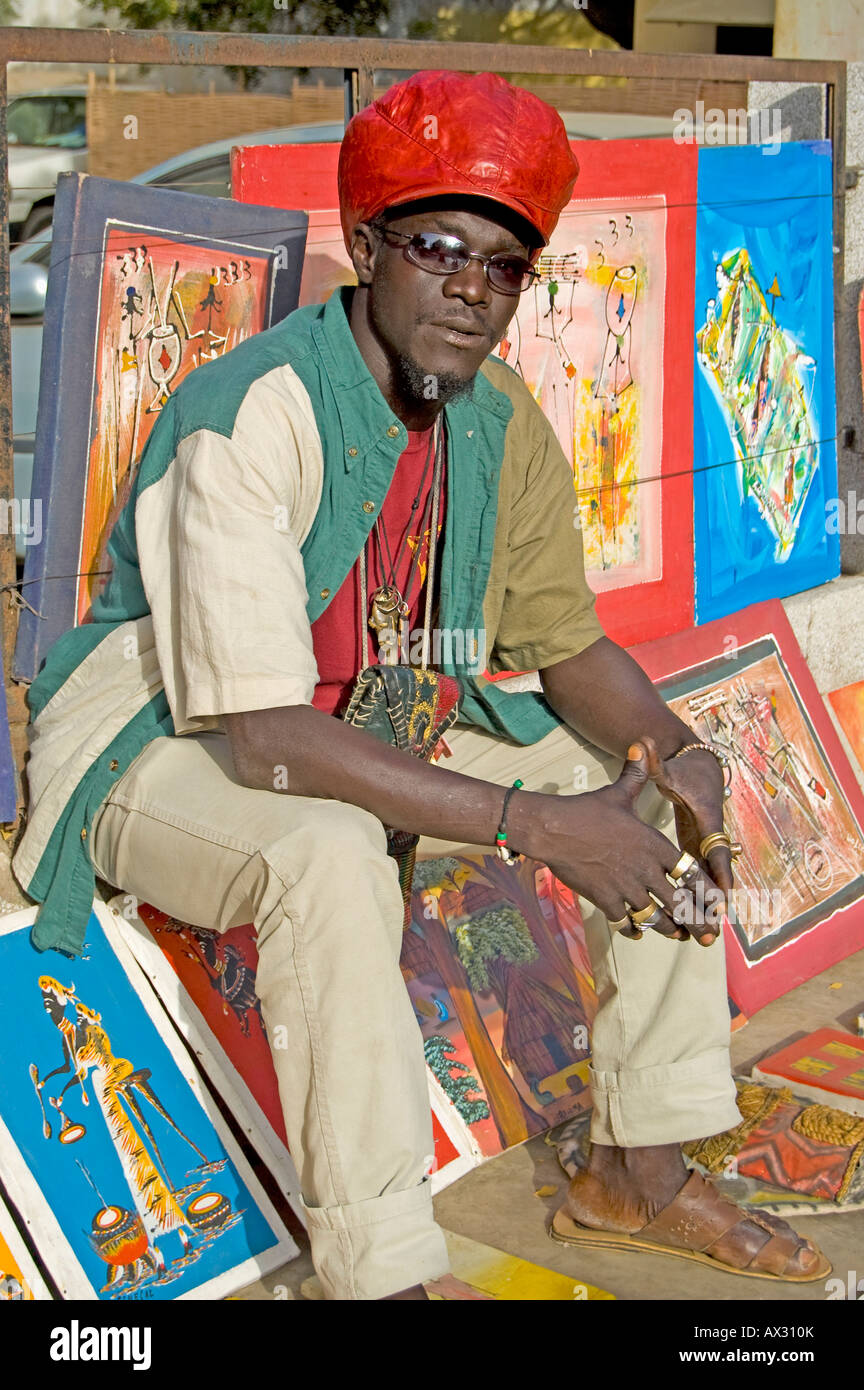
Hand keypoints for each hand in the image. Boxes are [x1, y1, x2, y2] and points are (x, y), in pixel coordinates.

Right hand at [514, 743, 724, 945]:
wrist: (552, 829)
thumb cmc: (586, 810)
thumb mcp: (617, 792)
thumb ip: (636, 774)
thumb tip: (642, 744)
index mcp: (653, 845)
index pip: (691, 873)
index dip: (706, 892)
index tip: (717, 904)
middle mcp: (644, 869)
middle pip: (679, 902)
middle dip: (696, 921)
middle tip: (707, 934)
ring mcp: (625, 887)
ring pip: (656, 917)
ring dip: (670, 929)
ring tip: (680, 935)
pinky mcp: (604, 899)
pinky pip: (626, 921)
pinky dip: (634, 929)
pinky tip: (639, 932)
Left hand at [638, 734, 733, 916]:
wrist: (700, 769)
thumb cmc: (684, 771)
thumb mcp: (668, 768)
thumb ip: (653, 761)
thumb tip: (641, 742)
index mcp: (706, 818)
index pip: (716, 847)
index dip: (720, 872)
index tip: (723, 895)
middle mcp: (710, 835)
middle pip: (714, 873)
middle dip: (712, 902)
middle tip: (711, 928)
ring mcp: (703, 845)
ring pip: (705, 881)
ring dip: (703, 907)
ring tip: (701, 936)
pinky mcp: (695, 850)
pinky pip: (697, 878)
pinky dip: (694, 898)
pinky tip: (688, 921)